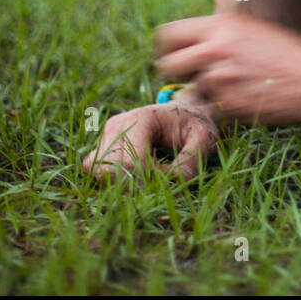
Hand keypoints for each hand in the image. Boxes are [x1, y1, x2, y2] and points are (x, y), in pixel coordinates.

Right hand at [82, 90, 218, 180]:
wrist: (184, 113)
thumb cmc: (194, 125)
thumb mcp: (204, 137)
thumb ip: (193, 158)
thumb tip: (177, 179)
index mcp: (141, 118)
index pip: (132, 160)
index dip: (150, 179)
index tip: (171, 181)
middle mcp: (117, 125)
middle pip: (110, 168)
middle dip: (135, 184)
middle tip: (160, 185)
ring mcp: (106, 135)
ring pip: (99, 171)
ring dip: (121, 184)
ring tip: (148, 181)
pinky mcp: (102, 146)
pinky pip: (96, 171)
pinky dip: (113, 181)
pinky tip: (136, 179)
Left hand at [152, 13, 300, 126]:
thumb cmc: (287, 53)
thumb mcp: (252, 30)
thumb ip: (220, 35)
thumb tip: (193, 45)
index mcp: (221, 26)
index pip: (169, 34)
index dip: (166, 47)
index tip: (171, 54)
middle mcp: (214, 50)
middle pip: (168, 64)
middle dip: (175, 72)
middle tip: (189, 76)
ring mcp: (219, 80)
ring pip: (189, 89)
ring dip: (202, 91)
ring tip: (229, 88)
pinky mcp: (227, 106)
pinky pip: (208, 109)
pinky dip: (217, 109)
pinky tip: (238, 101)